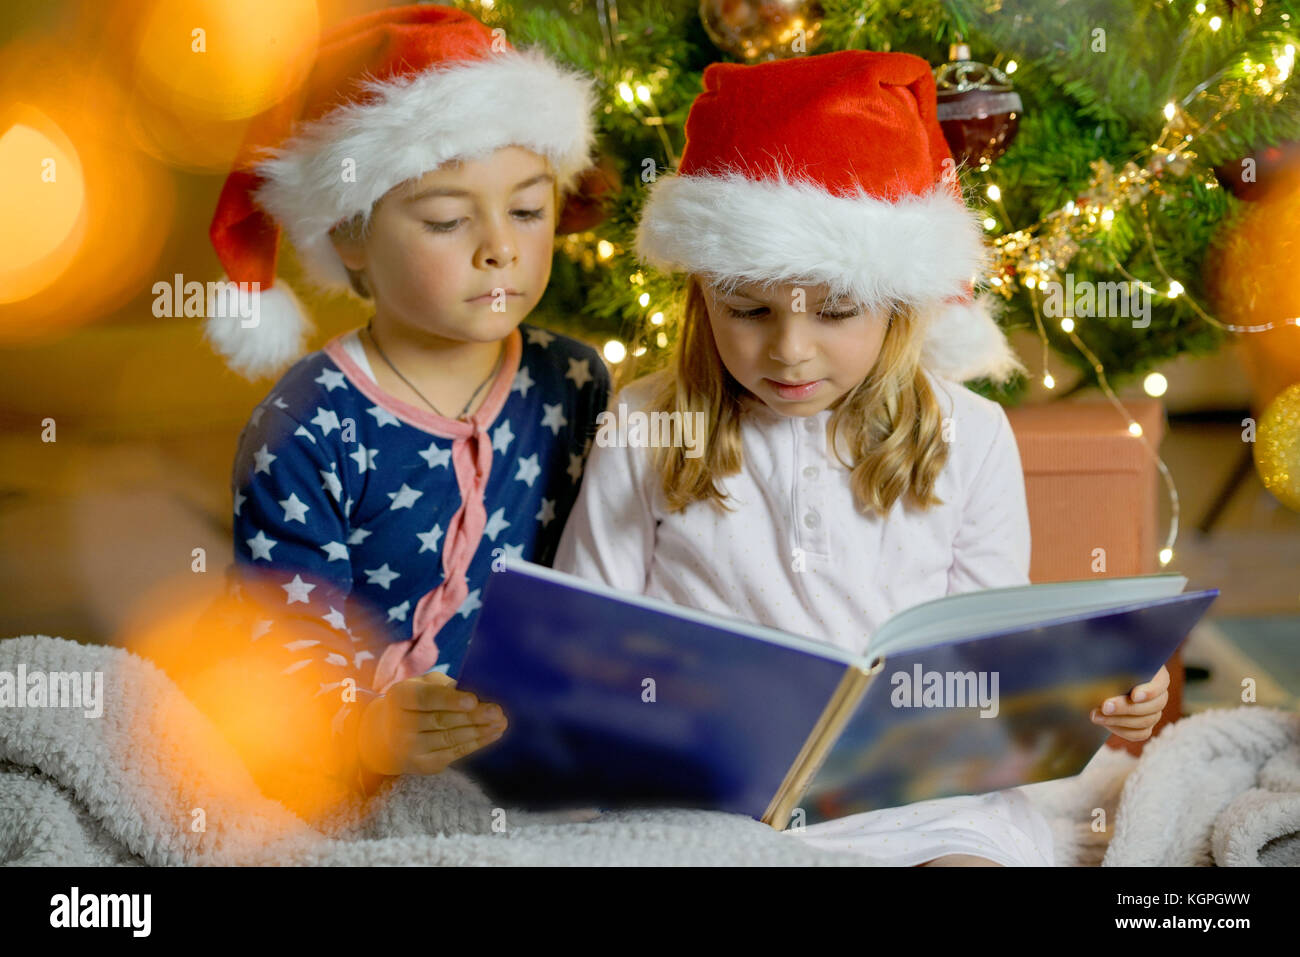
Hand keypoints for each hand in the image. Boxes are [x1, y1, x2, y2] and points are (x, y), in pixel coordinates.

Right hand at [357, 671, 506, 775]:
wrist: (386, 735)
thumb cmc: (414, 702)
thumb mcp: (423, 685)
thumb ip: (446, 687)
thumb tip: (479, 692)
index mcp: (399, 697)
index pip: (425, 699)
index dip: (449, 700)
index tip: (473, 701)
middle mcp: (399, 725)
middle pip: (441, 721)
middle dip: (473, 717)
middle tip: (498, 712)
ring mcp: (409, 748)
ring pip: (450, 739)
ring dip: (480, 731)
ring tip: (501, 723)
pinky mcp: (422, 765)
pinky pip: (454, 753)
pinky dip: (476, 743)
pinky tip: (492, 734)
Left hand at [1090, 665, 1169, 741]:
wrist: (1097, 680)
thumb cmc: (1103, 662)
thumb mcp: (1108, 657)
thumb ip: (1111, 658)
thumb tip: (1105, 660)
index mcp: (1155, 674)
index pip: (1161, 684)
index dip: (1150, 691)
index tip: (1134, 695)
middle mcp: (1158, 694)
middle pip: (1153, 706)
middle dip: (1126, 708)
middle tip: (1105, 706)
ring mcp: (1153, 712)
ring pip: (1146, 722)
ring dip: (1119, 721)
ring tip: (1096, 715)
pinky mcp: (1144, 725)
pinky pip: (1140, 734)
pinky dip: (1122, 731)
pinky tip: (1105, 723)